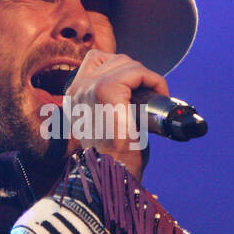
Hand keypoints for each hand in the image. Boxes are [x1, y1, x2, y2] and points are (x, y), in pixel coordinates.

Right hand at [64, 50, 167, 179]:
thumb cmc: (114, 157)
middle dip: (136, 73)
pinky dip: (154, 79)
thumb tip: (136, 92)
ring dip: (146, 76)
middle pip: (112, 59)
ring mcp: (89, 88)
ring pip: (126, 63)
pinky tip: (159, 95)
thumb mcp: (105, 125)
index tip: (137, 88)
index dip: (121, 69)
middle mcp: (77, 89)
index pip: (95, 61)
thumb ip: (110, 105)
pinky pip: (137, 71)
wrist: (112, 174)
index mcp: (74, 97)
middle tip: (150, 96)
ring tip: (156, 97)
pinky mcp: (107, 90)